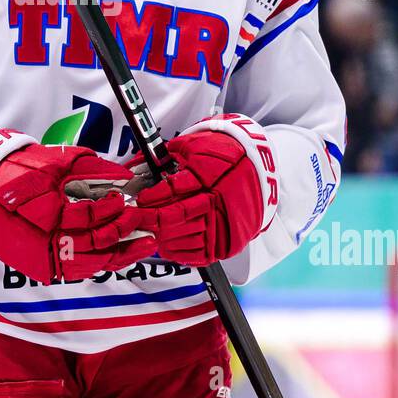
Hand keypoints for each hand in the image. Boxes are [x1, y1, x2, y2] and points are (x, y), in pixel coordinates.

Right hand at [0, 130, 157, 282]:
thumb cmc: (15, 172)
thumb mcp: (52, 162)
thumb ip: (90, 169)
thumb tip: (123, 177)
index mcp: (42, 216)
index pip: (86, 219)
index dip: (109, 210)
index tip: (123, 198)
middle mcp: (42, 243)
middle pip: (92, 248)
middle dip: (121, 234)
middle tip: (141, 222)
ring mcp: (40, 258)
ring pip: (88, 266)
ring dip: (117, 255)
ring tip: (141, 244)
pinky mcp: (40, 265)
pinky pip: (76, 270)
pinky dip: (98, 262)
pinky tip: (116, 253)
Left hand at [129, 128, 267, 266]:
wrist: (260, 169)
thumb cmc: (224, 155)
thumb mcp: (197, 145)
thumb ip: (169, 154)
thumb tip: (136, 164)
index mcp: (209, 173)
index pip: (174, 188)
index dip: (152, 197)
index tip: (139, 201)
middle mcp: (218, 198)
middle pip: (177, 214)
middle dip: (152, 219)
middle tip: (136, 220)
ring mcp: (226, 221)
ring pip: (186, 235)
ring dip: (163, 237)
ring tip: (150, 232)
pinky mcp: (230, 240)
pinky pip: (200, 253)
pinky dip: (180, 252)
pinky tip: (167, 246)